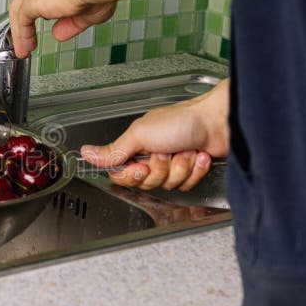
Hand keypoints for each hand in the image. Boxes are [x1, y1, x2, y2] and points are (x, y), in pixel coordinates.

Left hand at [8, 0, 127, 58]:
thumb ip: (71, 23)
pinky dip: (22, 36)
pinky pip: (21, 22)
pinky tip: (24, 48)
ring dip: (21, 33)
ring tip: (24, 49)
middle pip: (27, 2)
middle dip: (26, 22)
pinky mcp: (30, 0)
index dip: (47, 12)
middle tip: (28, 39)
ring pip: (20, 12)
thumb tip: (59, 33)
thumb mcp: (87, 12)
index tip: (54, 27)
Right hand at [80, 79, 229, 190]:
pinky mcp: (191, 170)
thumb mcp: (140, 134)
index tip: (141, 166)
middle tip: (166, 153)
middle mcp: (152, 155)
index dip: (132, 175)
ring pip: (168, 185)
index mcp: (137, 145)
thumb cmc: (182, 120)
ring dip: (180, 168)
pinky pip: (187, 185)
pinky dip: (195, 170)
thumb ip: (113, 150)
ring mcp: (173, 164)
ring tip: (186, 150)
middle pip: (146, 182)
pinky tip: (199, 155)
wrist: (219, 121)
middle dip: (160, 170)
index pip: (122, 174)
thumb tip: (86, 153)